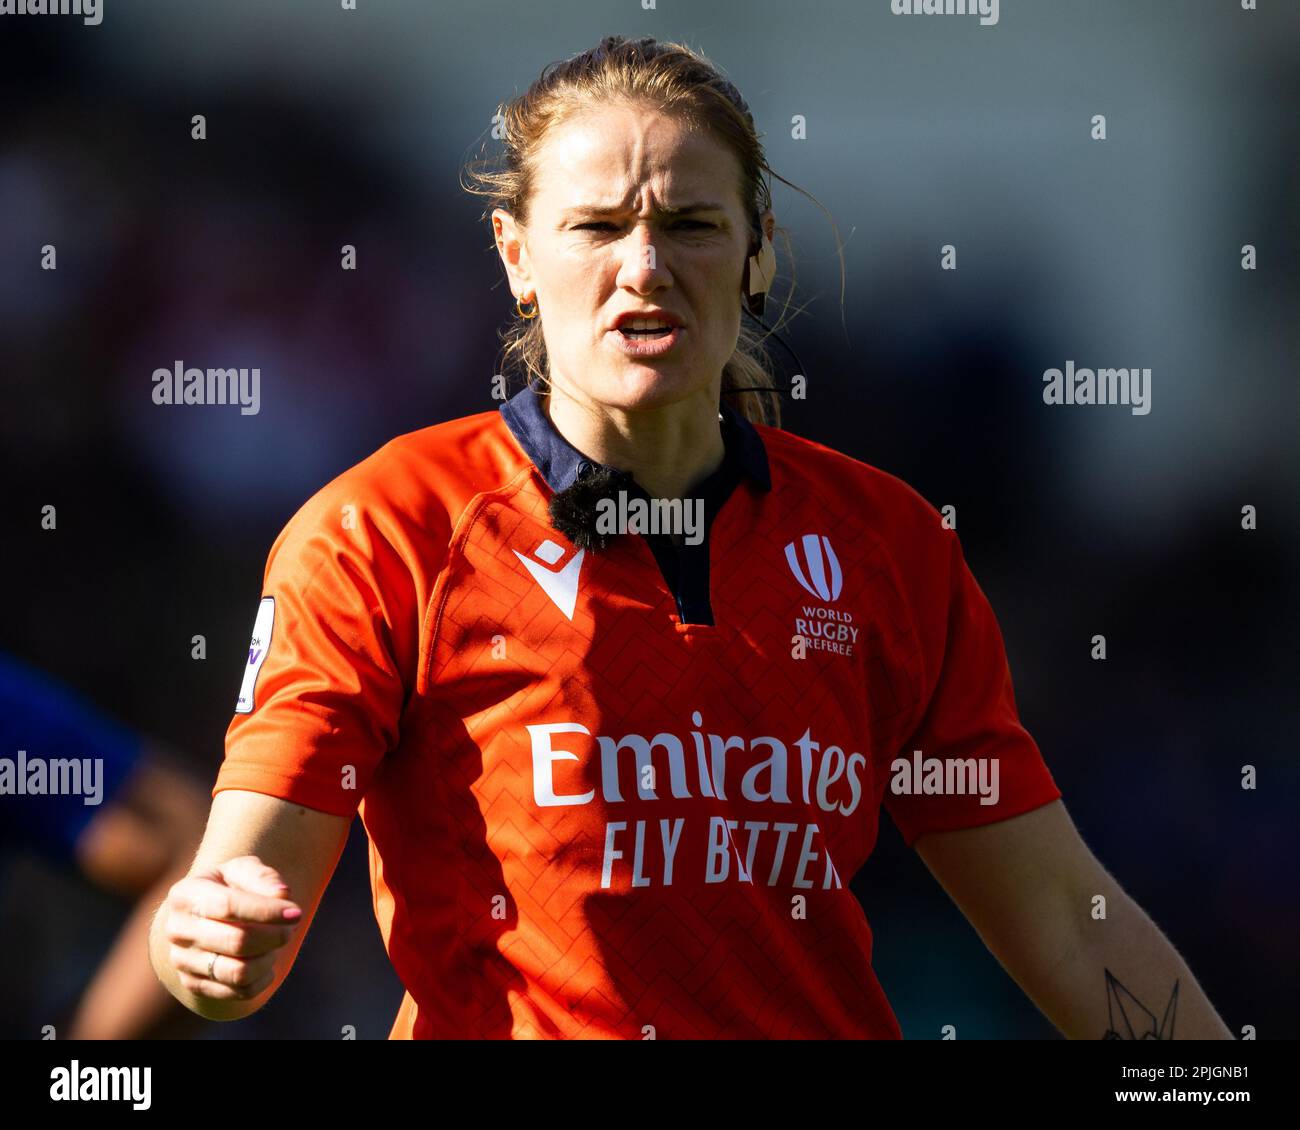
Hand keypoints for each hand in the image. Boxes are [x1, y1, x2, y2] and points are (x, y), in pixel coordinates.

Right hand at [158, 855, 302, 1001]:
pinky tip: (267, 960)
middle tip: (290, 928)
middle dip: (274, 936)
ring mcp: (182, 960)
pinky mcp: (193, 984)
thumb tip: (281, 894)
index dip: (267, 911)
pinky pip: (239, 992)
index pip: (229, 905)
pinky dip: (263, 977)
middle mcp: (177, 929)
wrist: (203, 916)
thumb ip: (262, 877)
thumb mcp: (243, 870)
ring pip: (238, 972)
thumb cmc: (230, 887)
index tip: (296, 912)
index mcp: (185, 894)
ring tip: (277, 944)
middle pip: (236, 941)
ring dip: (269, 958)